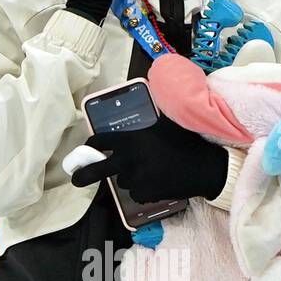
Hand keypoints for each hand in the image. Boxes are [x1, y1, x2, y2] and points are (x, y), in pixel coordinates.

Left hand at [70, 113, 229, 202]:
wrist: (204, 167)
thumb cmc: (186, 141)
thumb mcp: (166, 122)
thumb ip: (150, 115)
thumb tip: (149, 86)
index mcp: (132, 138)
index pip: (101, 141)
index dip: (93, 144)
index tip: (90, 148)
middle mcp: (130, 159)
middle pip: (98, 169)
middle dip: (83, 175)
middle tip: (75, 178)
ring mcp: (137, 179)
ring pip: (122, 181)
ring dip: (129, 177)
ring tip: (148, 171)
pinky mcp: (146, 194)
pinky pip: (136, 193)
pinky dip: (142, 189)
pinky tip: (157, 182)